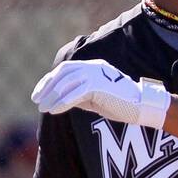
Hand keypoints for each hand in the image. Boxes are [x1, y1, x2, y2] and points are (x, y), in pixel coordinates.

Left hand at [31, 60, 169, 128]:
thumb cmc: (122, 105)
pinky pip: (74, 94)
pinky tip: (54, 111)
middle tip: (36, 99)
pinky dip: (62, 102)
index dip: (50, 81)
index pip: (66, 70)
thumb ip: (80, 96)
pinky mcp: (98, 86)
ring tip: (43, 108)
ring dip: (52, 96)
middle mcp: (93, 67)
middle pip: (63, 73)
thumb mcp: (96, 98)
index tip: (39, 93)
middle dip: (47, 86)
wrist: (142, 107)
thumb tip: (61, 100)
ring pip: (66, 83)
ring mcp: (96, 75)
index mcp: (93, 67)